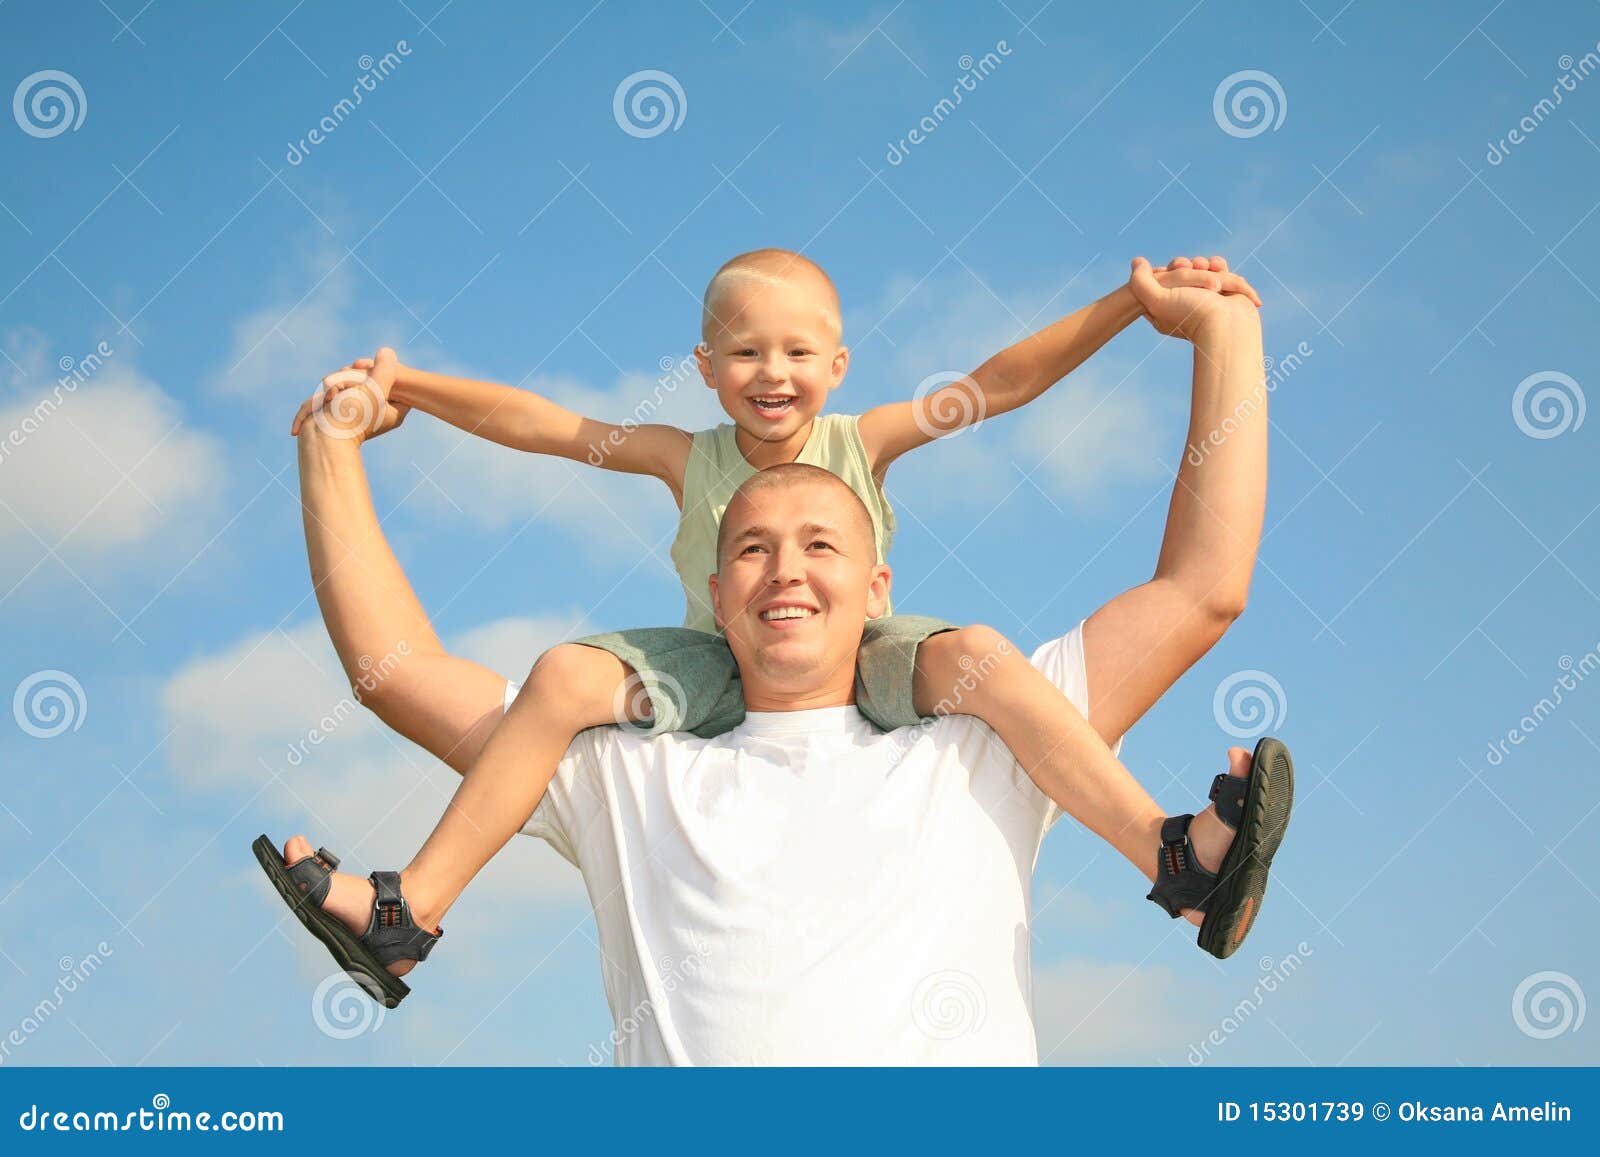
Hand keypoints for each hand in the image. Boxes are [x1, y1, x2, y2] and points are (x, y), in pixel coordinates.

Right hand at [290, 347, 410, 441]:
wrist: (319, 439)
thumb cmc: (349, 418)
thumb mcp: (373, 390)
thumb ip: (385, 370)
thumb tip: (387, 353)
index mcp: (393, 410)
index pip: (394, 380)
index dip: (378, 371)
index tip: (366, 370)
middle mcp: (376, 411)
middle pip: (366, 378)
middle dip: (350, 378)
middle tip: (345, 390)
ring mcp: (353, 410)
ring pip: (345, 382)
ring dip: (334, 385)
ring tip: (332, 399)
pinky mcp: (334, 410)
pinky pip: (329, 392)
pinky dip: (325, 396)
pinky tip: (323, 404)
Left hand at [1130, 254, 1260, 341]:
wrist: (1230, 323)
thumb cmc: (1193, 314)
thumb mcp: (1157, 300)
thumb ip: (1141, 282)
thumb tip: (1137, 261)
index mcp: (1165, 311)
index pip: (1158, 284)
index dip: (1162, 273)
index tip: (1166, 272)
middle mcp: (1185, 304)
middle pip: (1178, 273)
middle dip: (1183, 266)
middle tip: (1187, 268)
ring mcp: (1205, 297)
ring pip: (1199, 269)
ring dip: (1202, 264)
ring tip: (1206, 268)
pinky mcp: (1224, 290)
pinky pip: (1218, 269)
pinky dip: (1218, 265)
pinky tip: (1218, 268)